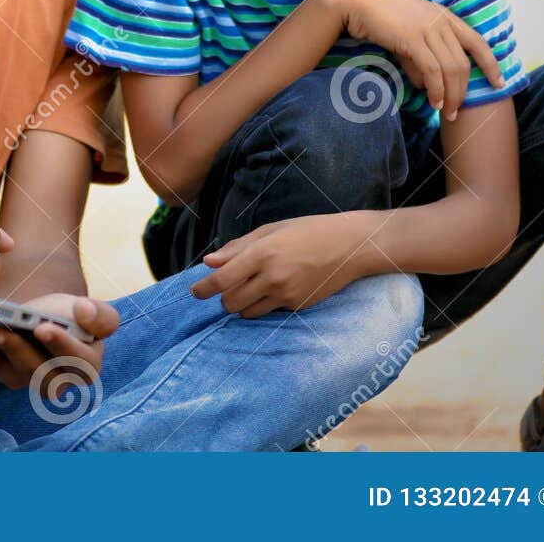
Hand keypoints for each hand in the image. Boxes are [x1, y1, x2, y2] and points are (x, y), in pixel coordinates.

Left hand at [0, 293, 118, 390]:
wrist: (48, 313)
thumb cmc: (72, 316)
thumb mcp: (94, 315)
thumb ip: (102, 318)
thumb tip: (81, 312)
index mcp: (79, 370)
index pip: (72, 360)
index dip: (59, 344)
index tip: (44, 328)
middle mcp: (43, 380)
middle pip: (27, 366)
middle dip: (9, 348)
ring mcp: (10, 374)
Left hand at [190, 214, 364, 317]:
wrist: (349, 246)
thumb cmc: (307, 231)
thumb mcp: (270, 231)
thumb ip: (237, 248)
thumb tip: (209, 262)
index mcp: (262, 253)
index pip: (223, 279)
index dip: (204, 288)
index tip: (194, 292)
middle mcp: (272, 277)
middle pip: (231, 302)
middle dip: (224, 298)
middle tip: (228, 287)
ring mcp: (286, 294)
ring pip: (248, 312)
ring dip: (241, 304)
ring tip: (250, 288)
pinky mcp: (298, 306)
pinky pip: (269, 311)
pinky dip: (264, 304)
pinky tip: (275, 288)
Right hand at [326, 0, 503, 120]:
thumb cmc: (378, 15)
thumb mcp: (406, 35)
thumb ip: (418, 58)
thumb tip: (425, 84)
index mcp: (444, 16)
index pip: (477, 42)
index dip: (491, 63)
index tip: (498, 82)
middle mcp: (441, 22)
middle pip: (463, 64)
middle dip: (462, 92)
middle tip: (455, 113)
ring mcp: (429, 29)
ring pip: (451, 69)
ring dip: (450, 95)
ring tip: (445, 113)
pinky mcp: (414, 38)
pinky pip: (432, 70)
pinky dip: (436, 89)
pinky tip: (433, 102)